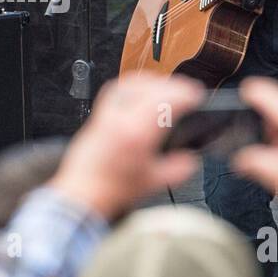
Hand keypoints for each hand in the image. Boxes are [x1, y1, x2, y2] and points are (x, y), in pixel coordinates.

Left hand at [49, 72, 203, 219]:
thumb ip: (178, 170)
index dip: (185, 94)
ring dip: (153, 82)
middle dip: (173, 85)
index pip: (164, 99)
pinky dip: (134, 86)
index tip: (196, 95)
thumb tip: (189, 159)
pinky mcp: (98, 117)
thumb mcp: (153, 183)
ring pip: (131, 83)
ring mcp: (107, 115)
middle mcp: (120, 118)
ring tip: (167, 89)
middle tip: (186, 92)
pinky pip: (116, 89)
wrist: (81, 194)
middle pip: (149, 87)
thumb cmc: (111, 190)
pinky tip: (142, 93)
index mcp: (137, 133)